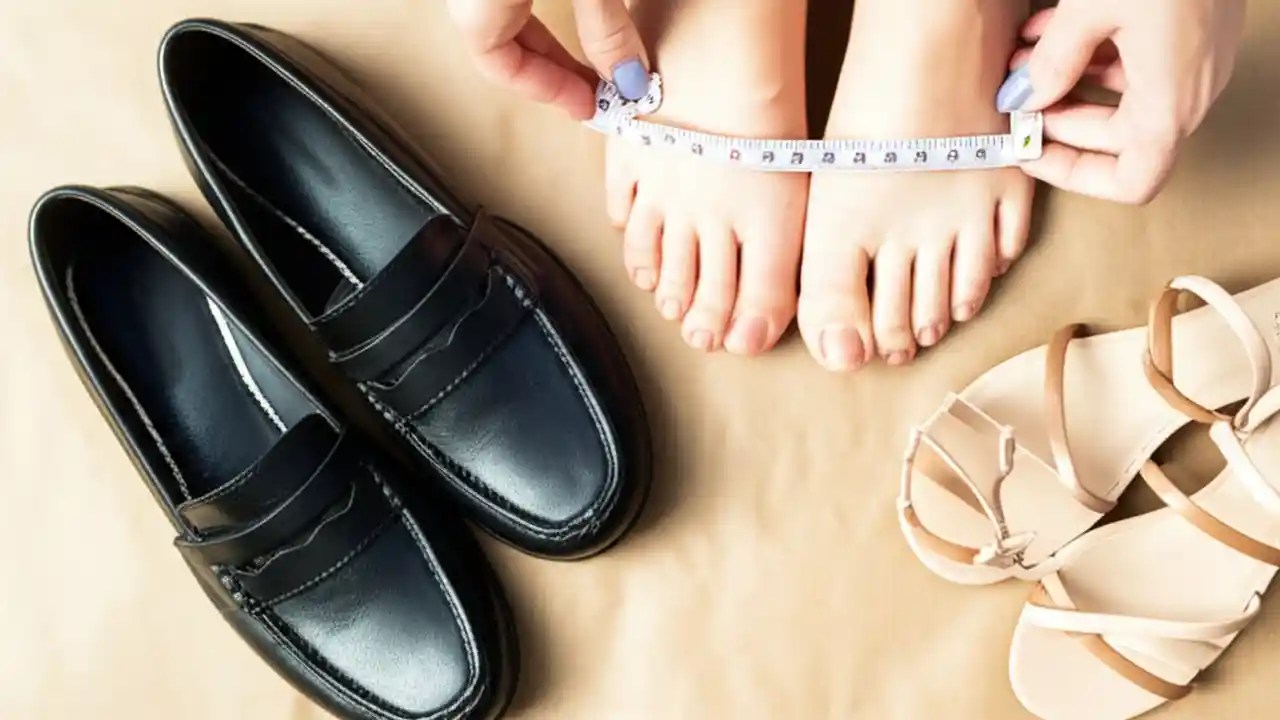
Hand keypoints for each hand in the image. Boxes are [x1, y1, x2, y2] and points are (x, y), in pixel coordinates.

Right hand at [446, 0, 650, 120]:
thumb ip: (605, 25)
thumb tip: (628, 77)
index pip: (496, 63)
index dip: (546, 90)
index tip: (588, 104)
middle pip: (501, 44)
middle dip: (554, 71)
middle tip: (597, 91)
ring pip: (503, 19)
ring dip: (546, 43)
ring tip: (588, 59)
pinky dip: (539, 11)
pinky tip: (574, 14)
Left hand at [996, 0, 1246, 203]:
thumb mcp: (1090, 10)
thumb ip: (1051, 62)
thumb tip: (1024, 97)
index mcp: (1170, 103)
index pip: (1132, 181)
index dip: (1073, 174)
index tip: (1030, 149)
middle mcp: (1189, 90)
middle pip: (1118, 140)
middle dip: (1056, 121)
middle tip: (1013, 100)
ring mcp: (1193, 59)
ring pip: (1122, 96)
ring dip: (1067, 82)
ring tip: (1019, 60)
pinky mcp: (1190, 28)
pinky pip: (1137, 59)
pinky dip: (1090, 52)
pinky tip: (1047, 30)